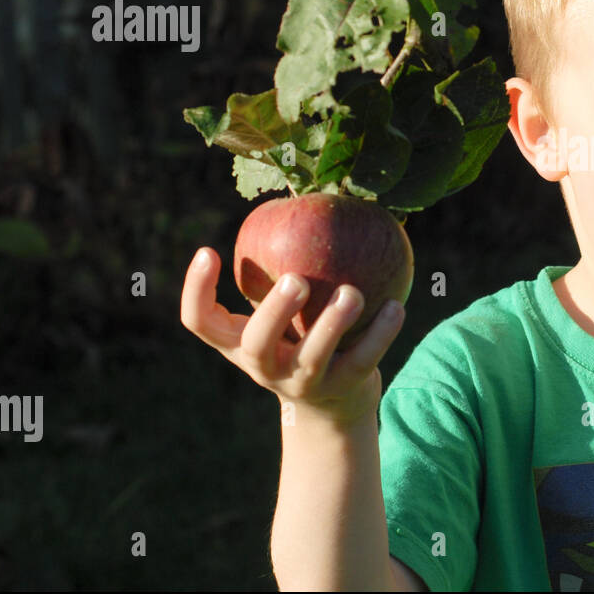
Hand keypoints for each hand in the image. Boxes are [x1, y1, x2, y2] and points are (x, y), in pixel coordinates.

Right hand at [179, 246, 403, 426]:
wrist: (331, 402)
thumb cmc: (301, 334)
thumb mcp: (282, 310)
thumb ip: (280, 269)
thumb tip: (305, 191)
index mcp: (237, 341)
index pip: (200, 321)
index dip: (197, 290)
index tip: (208, 251)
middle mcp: (264, 365)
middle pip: (258, 343)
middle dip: (274, 312)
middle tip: (296, 280)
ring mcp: (301, 382)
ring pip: (312, 357)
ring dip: (333, 324)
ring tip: (352, 293)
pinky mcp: (341, 389)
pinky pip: (362, 361)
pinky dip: (381, 334)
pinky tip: (396, 305)